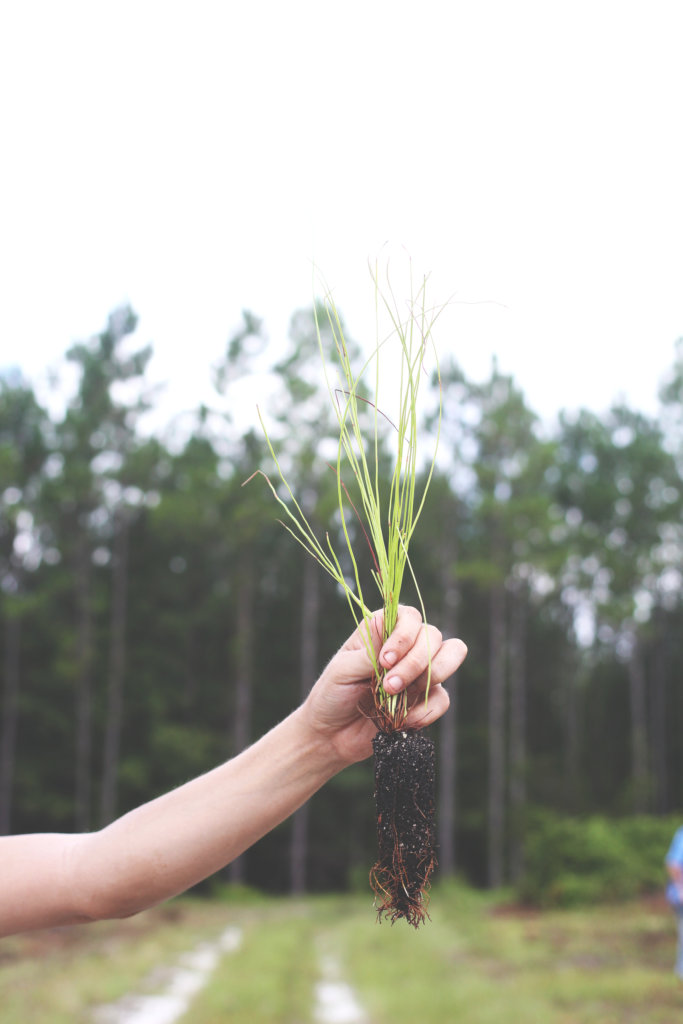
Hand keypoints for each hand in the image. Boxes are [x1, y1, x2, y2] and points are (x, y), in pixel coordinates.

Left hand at [301, 605, 466, 765]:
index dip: (404, 635)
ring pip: (451, 656)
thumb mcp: (343, 670)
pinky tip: (402, 719)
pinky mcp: (426, 699)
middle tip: (389, 685)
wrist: (333, 734)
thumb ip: (369, 653)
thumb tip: (390, 636)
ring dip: (429, 677)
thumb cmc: (333, 693)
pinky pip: (443, 698)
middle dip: (415, 662)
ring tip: (397, 696)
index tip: (385, 660)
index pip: (410, 617)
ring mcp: (419, 672)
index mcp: (382, 631)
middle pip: (433, 636)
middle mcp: (405, 647)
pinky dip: (426, 710)